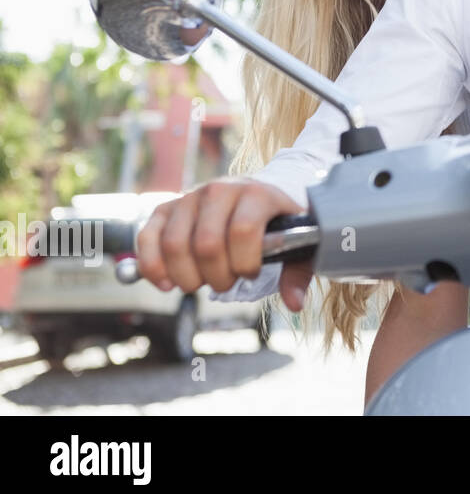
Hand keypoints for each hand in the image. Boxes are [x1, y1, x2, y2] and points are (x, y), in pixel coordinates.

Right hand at [135, 178, 313, 310]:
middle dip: (217, 277)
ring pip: (174, 245)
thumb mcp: (298, 244)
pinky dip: (152, 267)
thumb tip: (294, 304)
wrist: (259, 196)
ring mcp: (190, 197)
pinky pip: (146, 238)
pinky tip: (168, 284)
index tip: (252, 272)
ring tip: (203, 281)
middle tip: (227, 281)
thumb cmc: (278, 225)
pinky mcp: (166, 208)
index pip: (243, 232)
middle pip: (207, 244)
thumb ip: (297, 273)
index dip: (245, 263)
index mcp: (257, 194)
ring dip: (187, 278)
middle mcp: (221, 190)